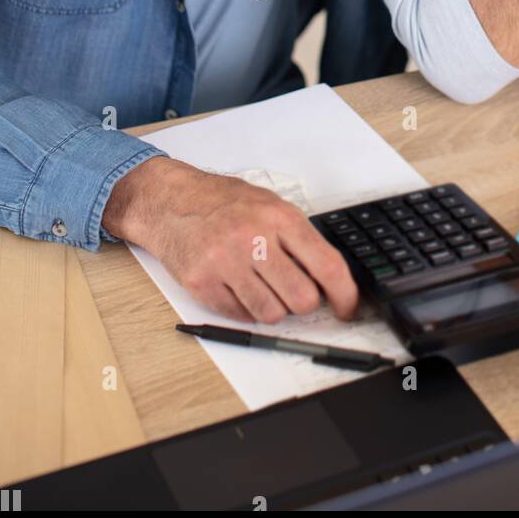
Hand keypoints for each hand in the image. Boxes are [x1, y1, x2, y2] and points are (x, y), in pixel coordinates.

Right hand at [102, 156, 357, 323]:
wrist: (171, 200)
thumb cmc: (224, 202)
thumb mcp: (270, 205)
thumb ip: (299, 238)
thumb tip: (330, 279)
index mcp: (279, 218)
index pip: (327, 266)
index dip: (345, 294)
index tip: (347, 308)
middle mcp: (254, 240)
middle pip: (302, 298)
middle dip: (303, 302)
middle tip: (293, 292)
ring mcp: (226, 263)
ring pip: (271, 314)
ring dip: (273, 308)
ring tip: (261, 285)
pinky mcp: (202, 284)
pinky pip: (240, 317)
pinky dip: (245, 309)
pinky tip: (238, 286)